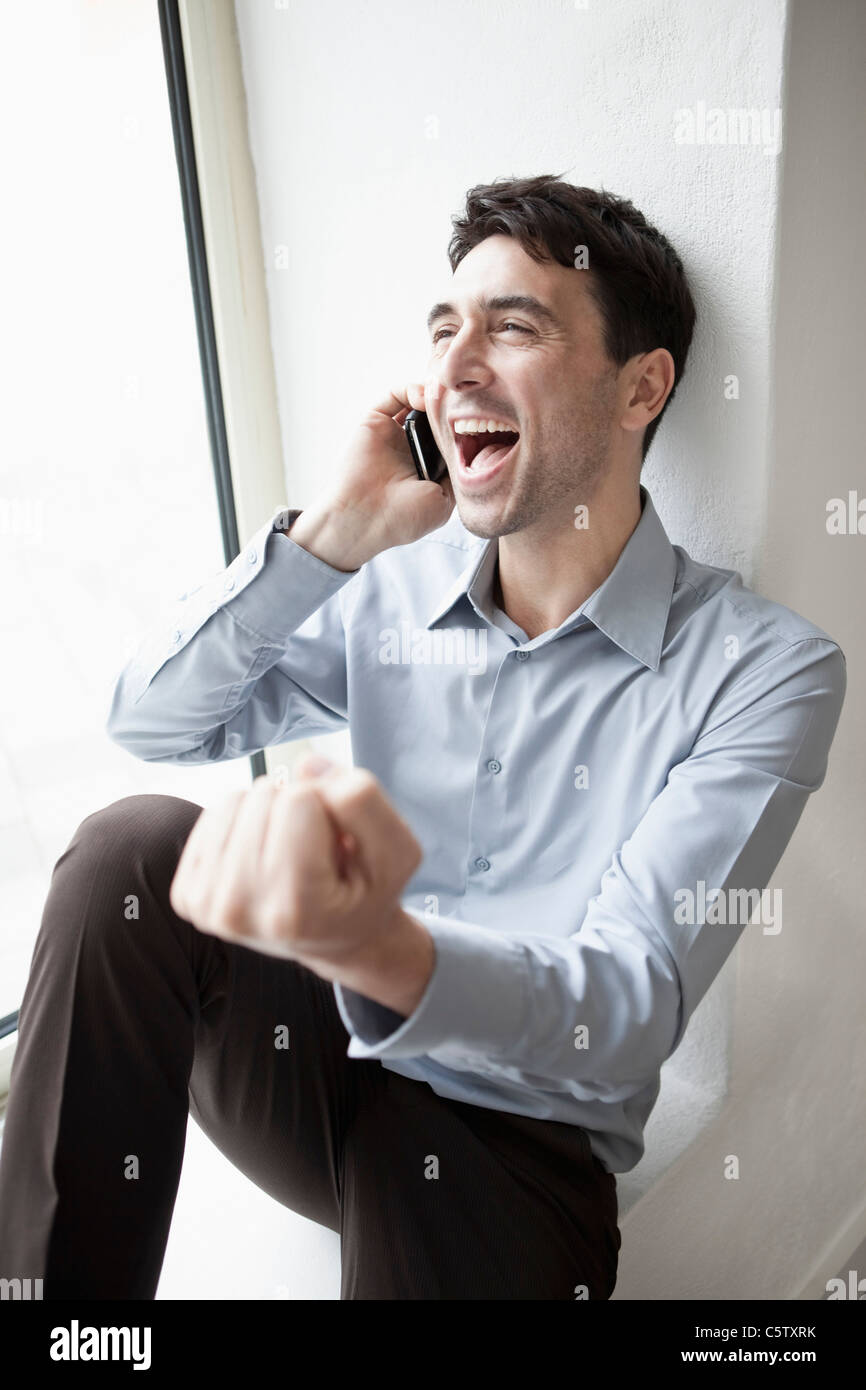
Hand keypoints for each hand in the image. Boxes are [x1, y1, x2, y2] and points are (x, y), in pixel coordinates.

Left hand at [168, 759, 423, 978]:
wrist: (334, 939)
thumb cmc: (367, 893)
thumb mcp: (398, 851)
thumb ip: (364, 800)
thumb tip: (305, 765)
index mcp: (293, 909)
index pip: (300, 799)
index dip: (329, 807)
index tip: (338, 847)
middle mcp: (239, 911)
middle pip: (265, 795)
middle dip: (298, 809)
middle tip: (315, 853)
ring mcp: (207, 906)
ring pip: (237, 798)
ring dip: (270, 814)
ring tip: (292, 855)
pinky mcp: (189, 895)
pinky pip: (216, 813)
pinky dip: (245, 822)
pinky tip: (264, 856)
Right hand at [289, 380, 453, 569]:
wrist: (365, 519)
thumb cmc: (403, 517)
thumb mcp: (445, 500)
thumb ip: (457, 471)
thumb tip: (471, 445)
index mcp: (428, 467)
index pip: (450, 436)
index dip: (465, 424)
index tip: (484, 415)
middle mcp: (411, 449)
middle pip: (435, 416)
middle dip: (450, 404)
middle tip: (467, 397)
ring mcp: (393, 435)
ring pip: (417, 402)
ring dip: (434, 394)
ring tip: (446, 395)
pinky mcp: (374, 422)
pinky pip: (394, 396)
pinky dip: (411, 389)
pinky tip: (425, 396)